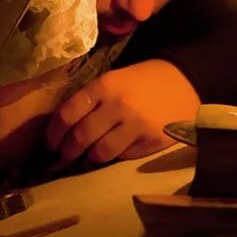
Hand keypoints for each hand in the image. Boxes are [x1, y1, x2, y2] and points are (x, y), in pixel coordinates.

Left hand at [46, 60, 200, 162]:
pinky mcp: (151, 142)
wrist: (186, 80)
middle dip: (67, 151)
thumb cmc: (143, 80)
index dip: (54, 133)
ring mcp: (136, 126)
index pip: (68, 114)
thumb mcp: (113, 80)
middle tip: (62, 156)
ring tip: (87, 156)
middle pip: (80, 137)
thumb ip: (90, 100)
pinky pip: (122, 157)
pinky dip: (114, 157)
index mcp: (104, 86)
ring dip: (89, 157)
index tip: (50, 143)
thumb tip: (64, 128)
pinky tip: (114, 151)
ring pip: (100, 153)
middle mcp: (118, 106)